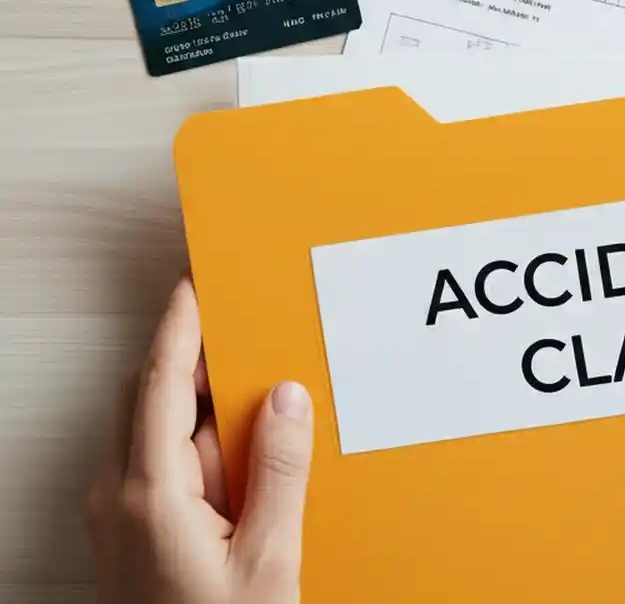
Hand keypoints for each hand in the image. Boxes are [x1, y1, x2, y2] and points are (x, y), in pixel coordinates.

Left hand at [86, 277, 315, 603]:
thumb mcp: (269, 559)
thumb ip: (278, 471)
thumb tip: (284, 397)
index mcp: (149, 494)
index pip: (157, 384)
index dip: (177, 327)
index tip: (194, 284)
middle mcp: (120, 496)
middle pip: (149, 400)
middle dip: (194, 362)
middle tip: (246, 335)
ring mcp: (120, 516)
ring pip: (156, 434)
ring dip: (202, 414)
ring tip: (261, 413)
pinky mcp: (132, 533)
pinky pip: (161, 467)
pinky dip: (198, 450)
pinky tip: (243, 467)